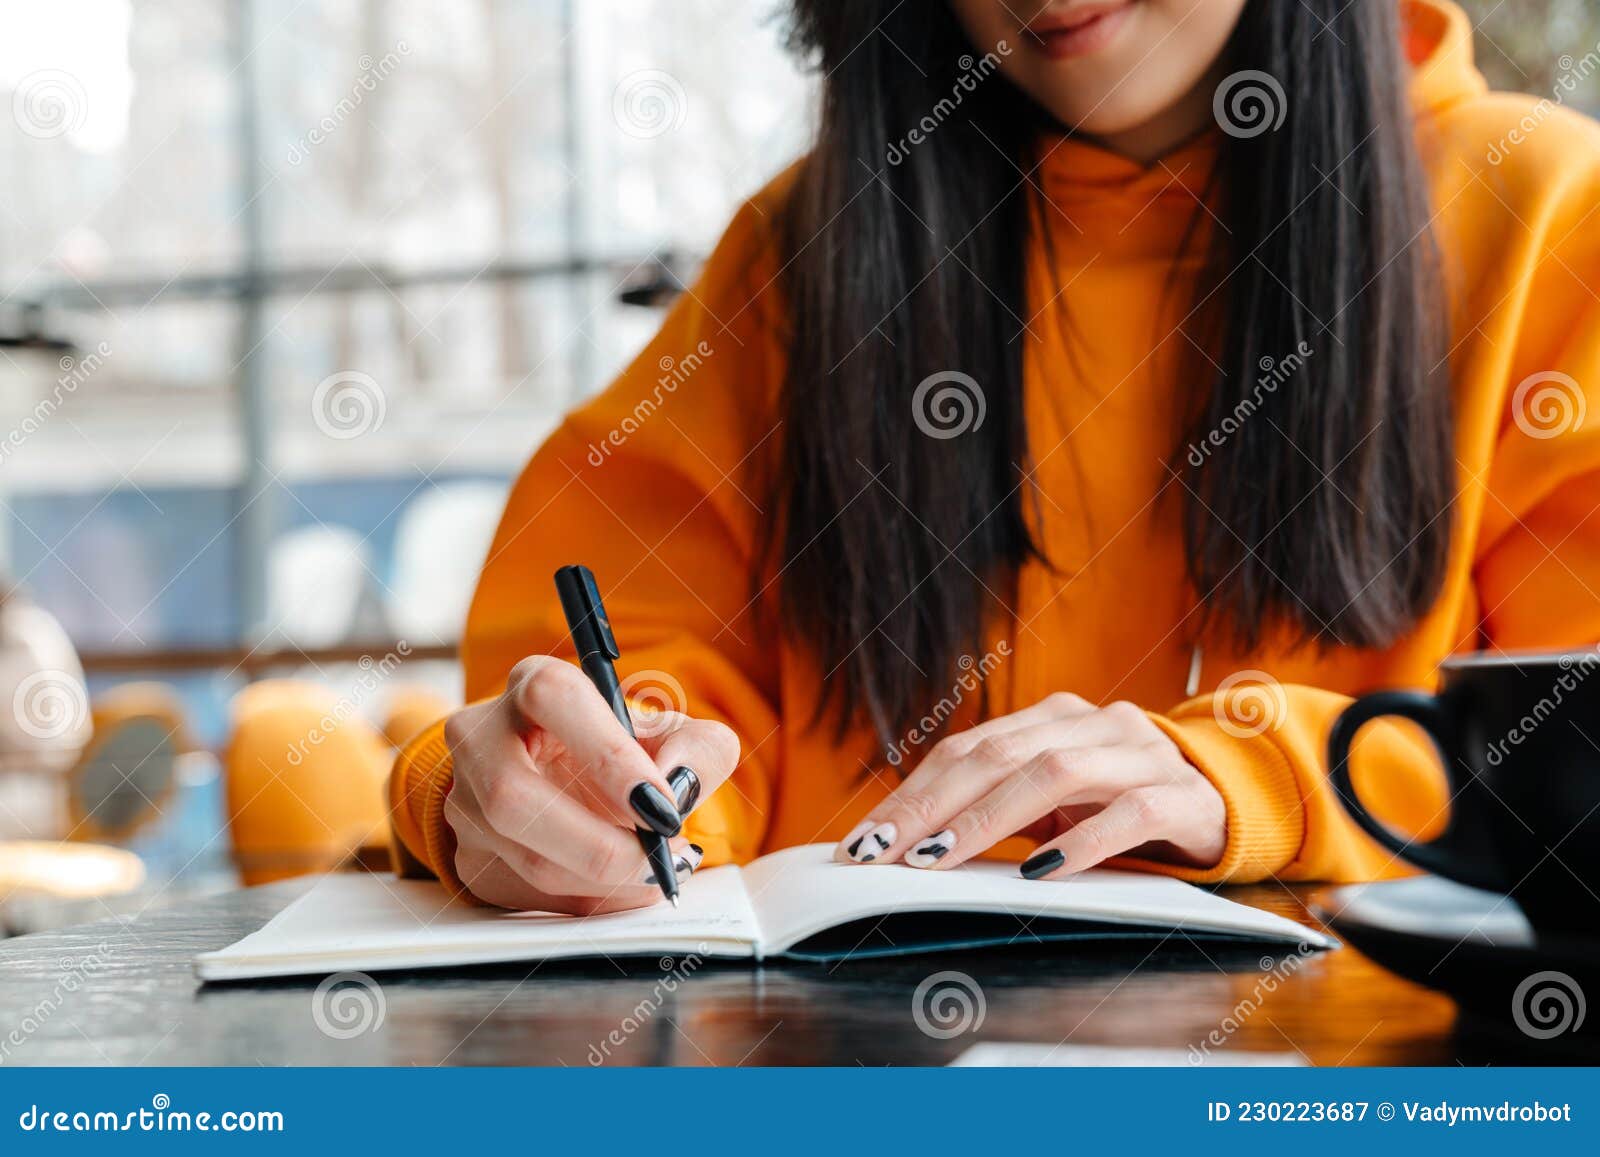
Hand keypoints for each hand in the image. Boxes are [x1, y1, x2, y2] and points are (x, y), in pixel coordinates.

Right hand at [443, 656, 739, 911]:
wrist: (573, 783)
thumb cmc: (622, 751)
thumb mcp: (671, 734)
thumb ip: (697, 749)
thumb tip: (680, 787)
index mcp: (534, 684)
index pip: (553, 699)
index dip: (607, 754)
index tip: (659, 802)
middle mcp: (482, 735)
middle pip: (512, 796)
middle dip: (598, 845)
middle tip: (656, 859)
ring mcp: (465, 799)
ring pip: (523, 856)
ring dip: (602, 881)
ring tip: (655, 871)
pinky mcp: (471, 854)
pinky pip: (530, 893)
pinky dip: (593, 899)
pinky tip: (628, 886)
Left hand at [835, 692, 1225, 878]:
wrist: (1230, 807)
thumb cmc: (1122, 808)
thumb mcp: (1056, 804)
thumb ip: (999, 807)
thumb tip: (910, 843)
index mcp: (1054, 718)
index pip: (968, 749)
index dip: (913, 791)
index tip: (866, 839)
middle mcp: (1094, 724)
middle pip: (998, 755)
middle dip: (931, 806)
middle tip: (884, 852)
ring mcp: (1140, 754)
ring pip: (1054, 773)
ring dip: (988, 819)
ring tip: (939, 859)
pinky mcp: (1181, 796)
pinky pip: (1128, 814)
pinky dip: (1081, 841)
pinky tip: (1041, 871)